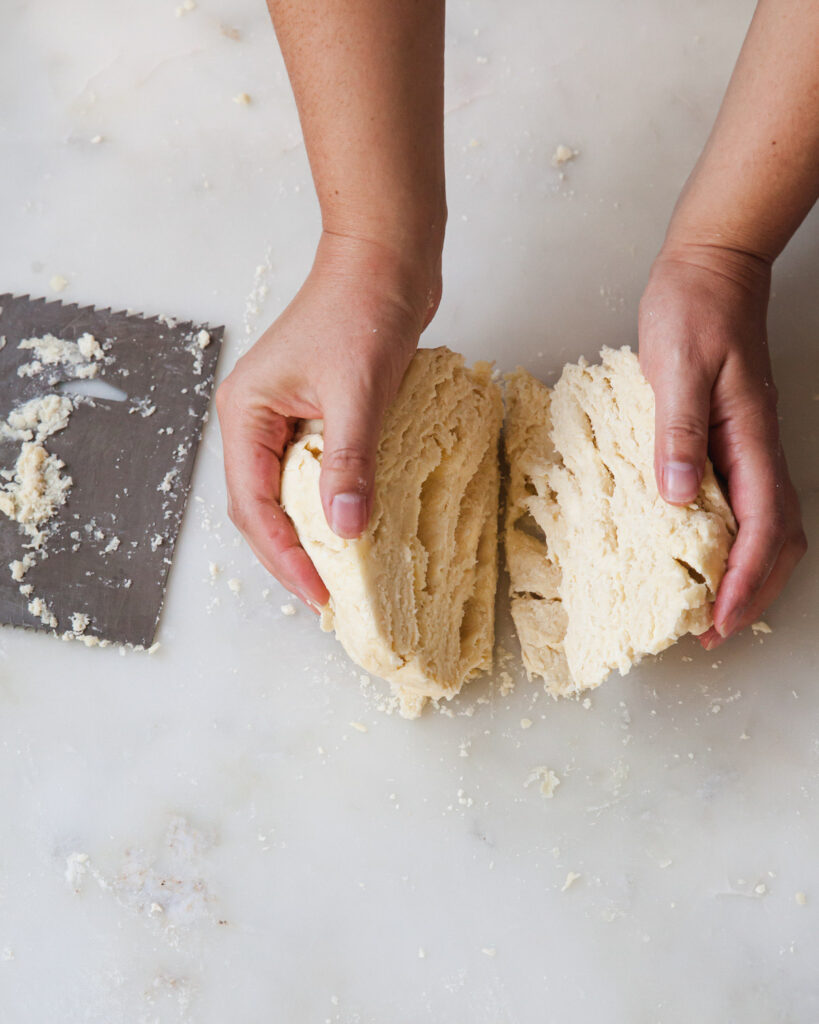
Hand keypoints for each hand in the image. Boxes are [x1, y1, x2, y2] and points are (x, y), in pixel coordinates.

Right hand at [216, 231, 440, 608]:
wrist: (387, 259)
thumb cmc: (363, 309)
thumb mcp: (358, 393)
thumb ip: (349, 462)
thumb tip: (346, 530)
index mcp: (246, 413)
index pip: (254, 505)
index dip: (284, 557)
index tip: (319, 594)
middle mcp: (255, 420)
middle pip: (262, 507)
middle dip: (292, 555)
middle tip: (328, 596)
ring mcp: (284, 417)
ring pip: (287, 494)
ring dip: (310, 533)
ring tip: (341, 573)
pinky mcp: (316, 414)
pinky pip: (314, 473)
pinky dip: (331, 503)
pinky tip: (356, 525)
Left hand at [639, 245, 806, 649]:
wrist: (710, 268)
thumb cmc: (693, 310)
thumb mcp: (676, 368)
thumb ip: (678, 433)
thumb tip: (676, 498)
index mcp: (749, 437)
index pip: (762, 526)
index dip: (744, 580)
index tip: (719, 622)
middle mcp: (758, 447)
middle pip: (777, 537)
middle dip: (752, 590)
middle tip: (714, 632)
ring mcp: (750, 443)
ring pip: (768, 523)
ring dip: (746, 571)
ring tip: (712, 606)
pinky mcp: (733, 435)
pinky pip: (746, 500)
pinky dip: (733, 537)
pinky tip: (703, 548)